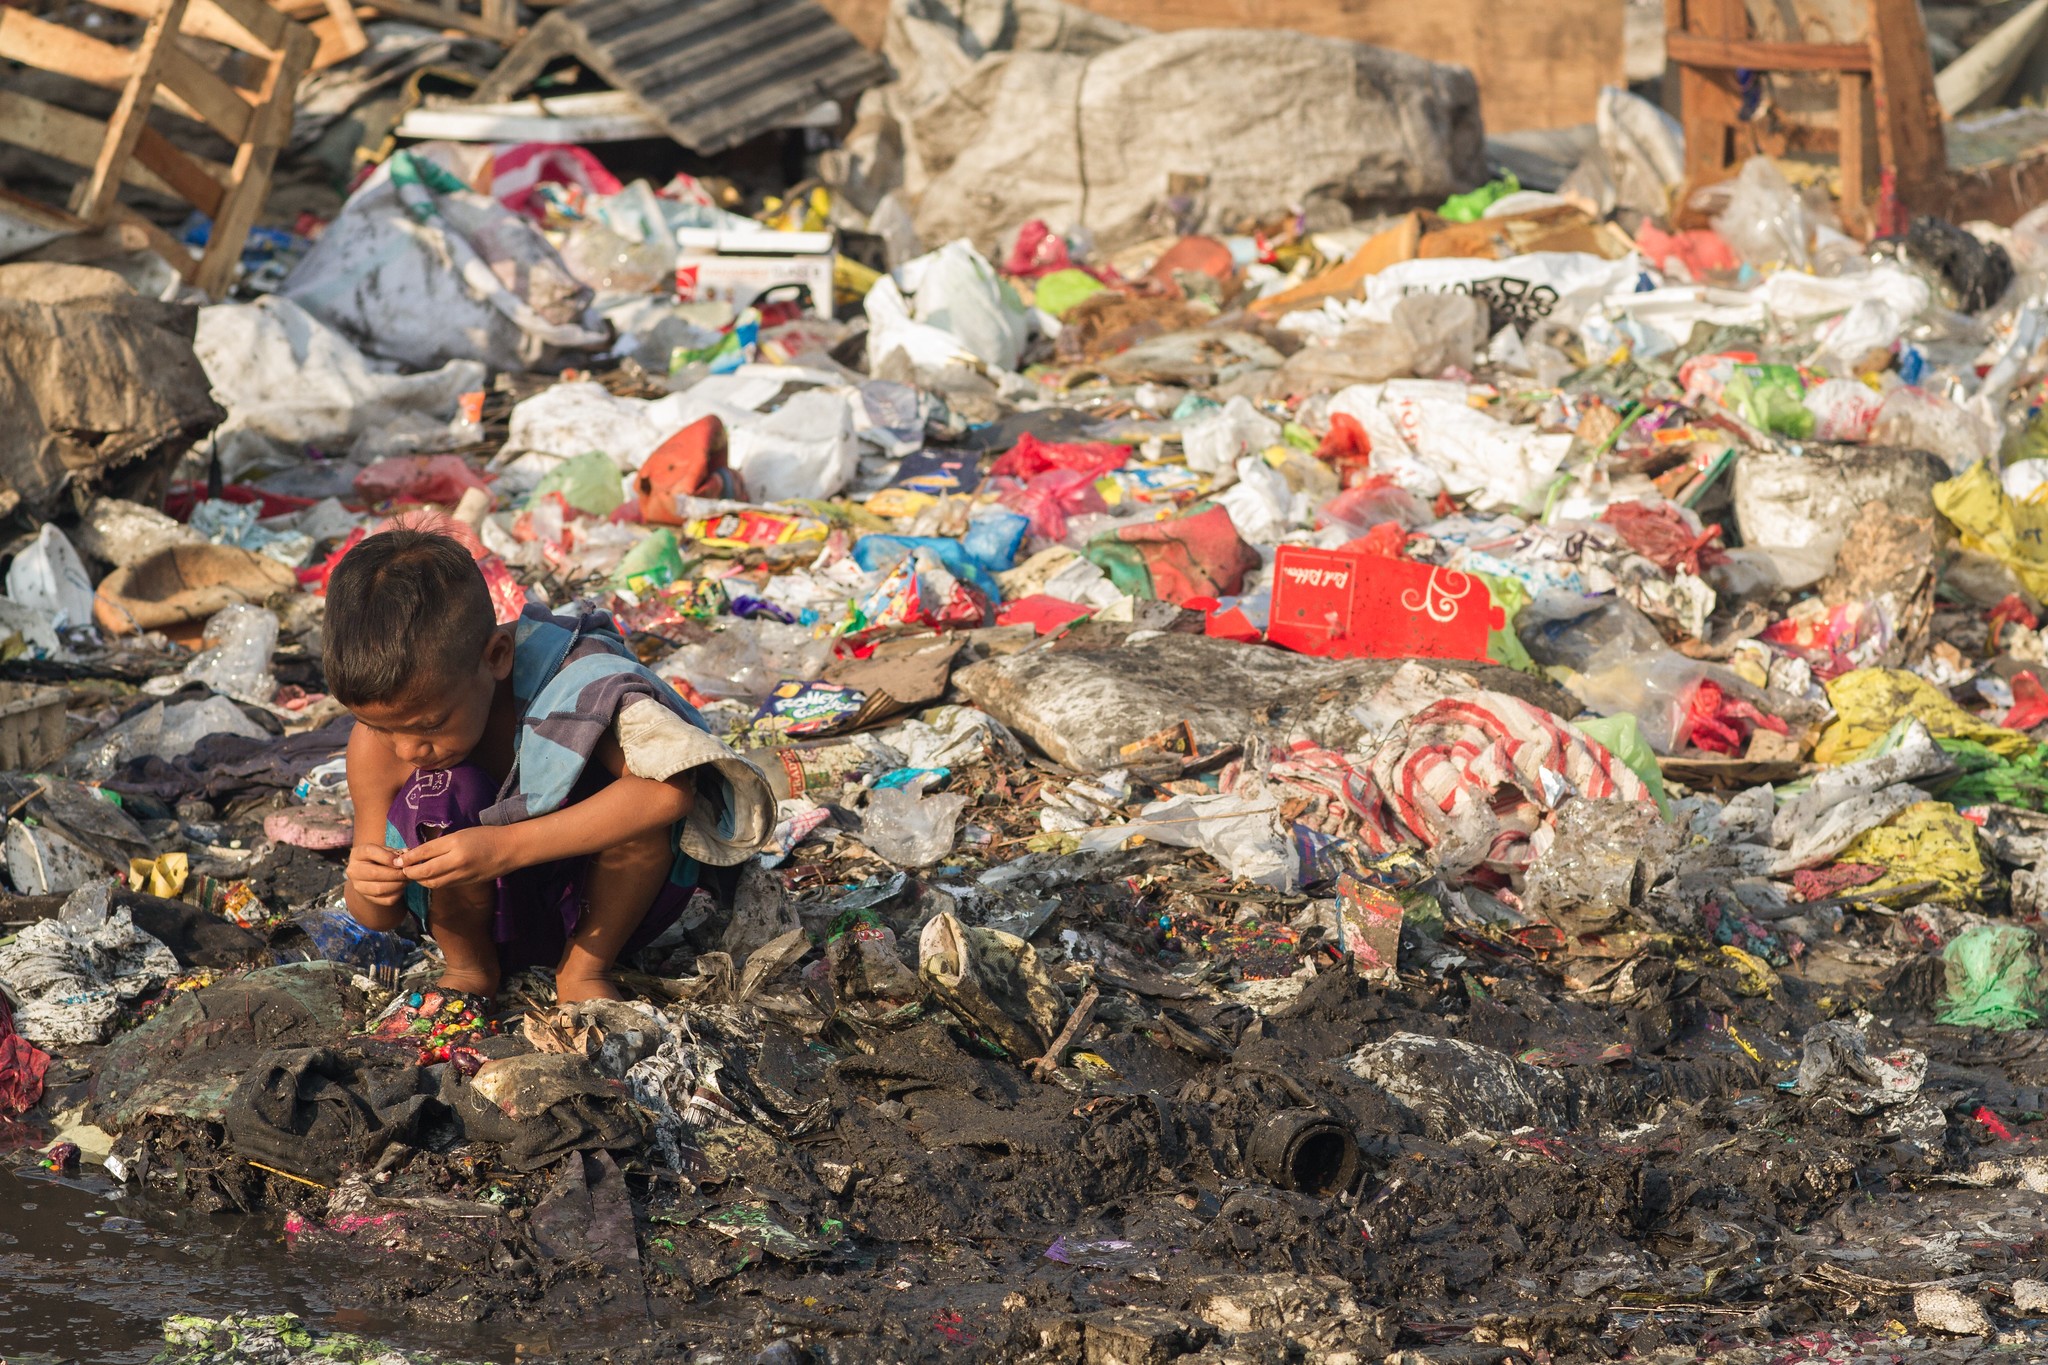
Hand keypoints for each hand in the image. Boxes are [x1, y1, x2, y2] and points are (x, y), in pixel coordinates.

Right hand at [347, 844, 408, 909]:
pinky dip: (398, 893)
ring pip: (379, 889)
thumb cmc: (381, 857)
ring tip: (407, 879)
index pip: (369, 852)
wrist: (370, 873)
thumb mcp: (385, 850)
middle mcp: (353, 870)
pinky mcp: (367, 898)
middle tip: (408, 872)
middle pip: (374, 873)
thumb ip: (396, 852)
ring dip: (398, 884)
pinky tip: (402, 886)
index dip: (387, 857)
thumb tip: (407, 854)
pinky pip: (386, 899)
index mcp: (357, 854)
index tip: (401, 861)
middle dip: (395, 873)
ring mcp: (358, 886)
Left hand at [398, 826, 516, 888]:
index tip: (397, 859)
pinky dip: (433, 882)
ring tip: (413, 874)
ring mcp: (463, 874)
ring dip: (420, 880)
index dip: (408, 857)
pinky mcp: (467, 882)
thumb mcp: (461, 833)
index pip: (425, 852)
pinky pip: (445, 884)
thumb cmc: (486, 835)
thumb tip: (420, 852)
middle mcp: (457, 860)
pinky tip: (429, 877)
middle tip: (401, 870)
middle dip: (410, 872)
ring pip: (433, 882)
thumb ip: (441, 844)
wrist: (510, 849)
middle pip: (425, 871)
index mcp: (455, 843)